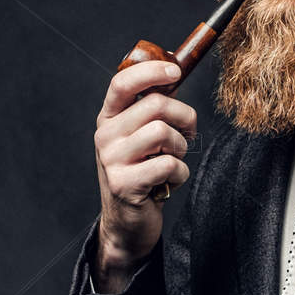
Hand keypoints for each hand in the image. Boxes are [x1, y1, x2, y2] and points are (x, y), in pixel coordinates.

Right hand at [92, 58, 198, 290]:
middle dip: (184, 116)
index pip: (123, 82)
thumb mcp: (140, 138)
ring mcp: (112, 160)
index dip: (152, 71)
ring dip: (181, 147)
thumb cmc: (142, 174)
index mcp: (108, 118)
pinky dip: (180, 173)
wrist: (127, 224)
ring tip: (173, 160)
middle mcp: (105, 135)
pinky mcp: (125, 184)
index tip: (176, 71)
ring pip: (163, 132)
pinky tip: (170, 182)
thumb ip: (152, 109)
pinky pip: (168, 165)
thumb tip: (174, 73)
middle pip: (156, 105)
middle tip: (188, 132)